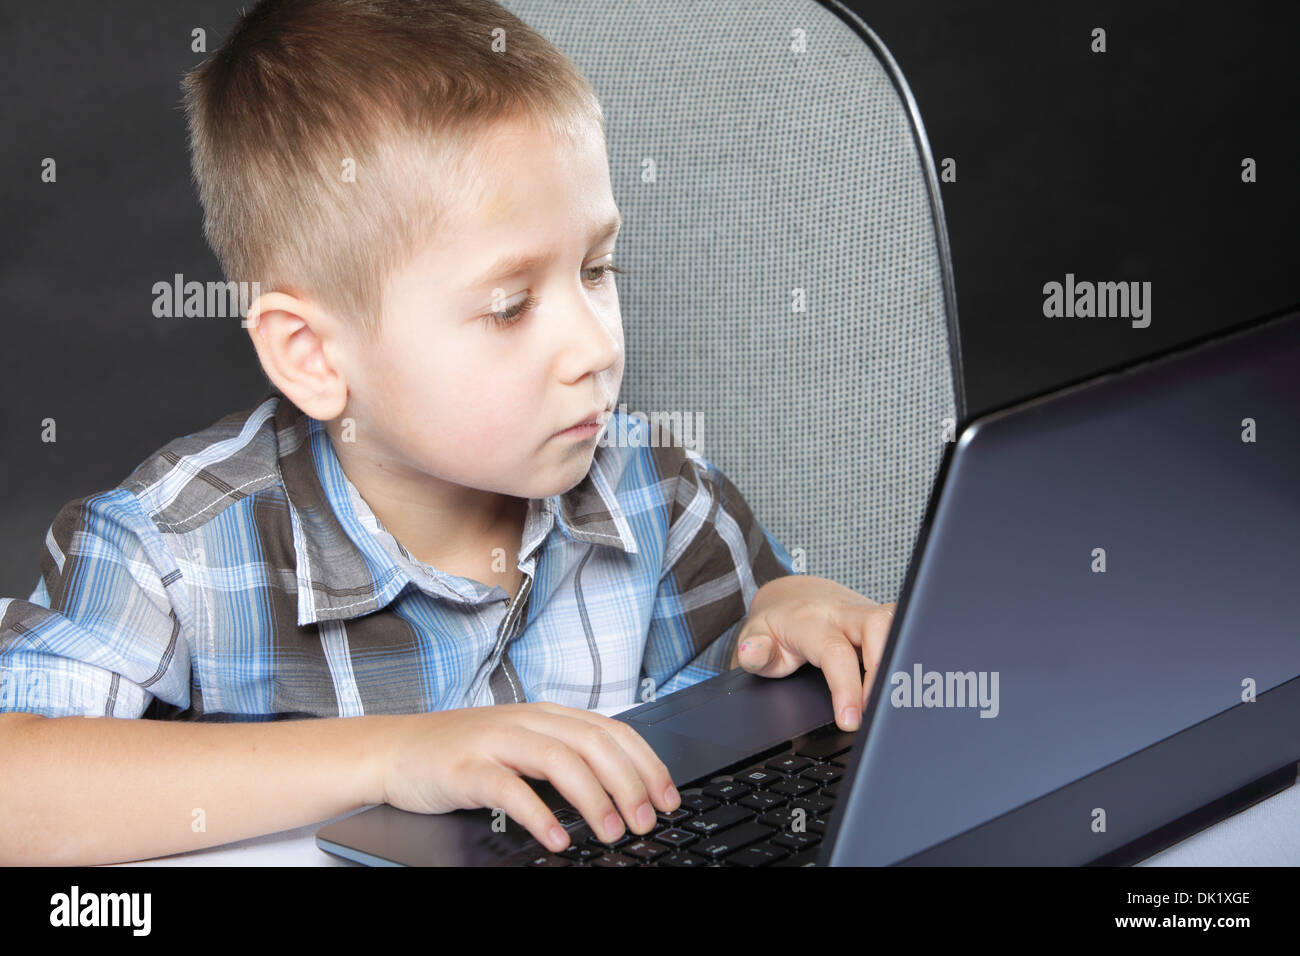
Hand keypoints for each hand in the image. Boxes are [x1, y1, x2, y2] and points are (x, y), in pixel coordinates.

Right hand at [376, 702, 679, 853]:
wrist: (396, 750)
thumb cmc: (463, 753)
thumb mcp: (522, 746)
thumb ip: (565, 758)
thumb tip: (621, 791)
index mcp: (548, 715)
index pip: (613, 730)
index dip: (647, 763)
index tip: (668, 798)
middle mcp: (528, 721)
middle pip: (594, 744)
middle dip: (630, 784)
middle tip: (647, 821)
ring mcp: (497, 741)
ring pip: (560, 761)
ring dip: (594, 799)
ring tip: (612, 832)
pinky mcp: (468, 768)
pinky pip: (511, 790)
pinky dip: (539, 815)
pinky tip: (556, 839)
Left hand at [731, 575, 894, 731]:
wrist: (793, 597)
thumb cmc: (777, 624)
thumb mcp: (755, 638)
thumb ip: (753, 652)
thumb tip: (752, 653)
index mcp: (811, 621)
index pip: (836, 653)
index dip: (847, 688)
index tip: (851, 721)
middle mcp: (844, 613)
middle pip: (878, 626)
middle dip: (886, 668)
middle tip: (880, 710)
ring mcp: (866, 615)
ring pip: (898, 624)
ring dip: (902, 662)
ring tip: (894, 702)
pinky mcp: (882, 621)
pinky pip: (902, 633)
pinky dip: (906, 660)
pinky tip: (902, 689)